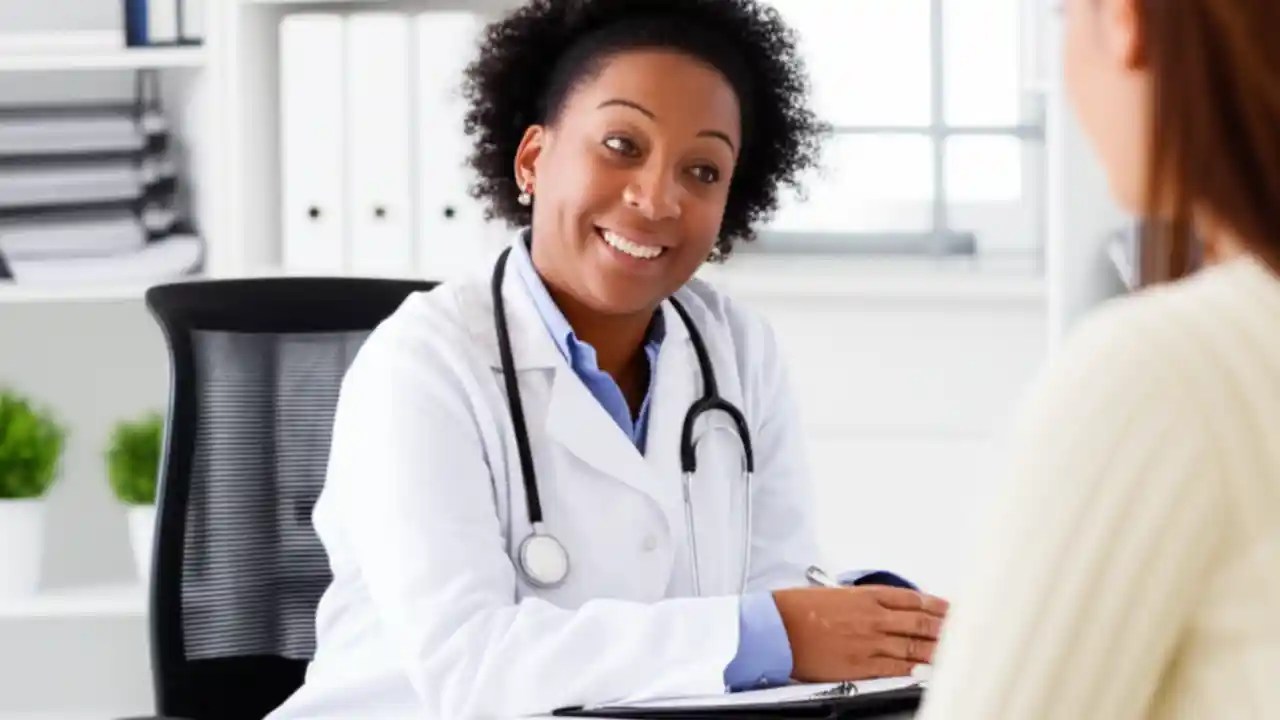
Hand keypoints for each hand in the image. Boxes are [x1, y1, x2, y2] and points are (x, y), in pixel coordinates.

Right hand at [772, 586, 948, 681]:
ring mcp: (870, 642)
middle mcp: (874, 617)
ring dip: (937, 649)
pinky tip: (928, 669)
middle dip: (945, 628)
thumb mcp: (835, 594)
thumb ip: (863, 601)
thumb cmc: (797, 609)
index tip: (952, 609)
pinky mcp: (861, 665)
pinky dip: (916, 668)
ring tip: (955, 652)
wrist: (777, 628)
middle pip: (921, 622)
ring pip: (915, 645)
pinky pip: (897, 666)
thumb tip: (883, 608)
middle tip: (964, 631)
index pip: (914, 600)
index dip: (937, 606)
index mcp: (867, 596)